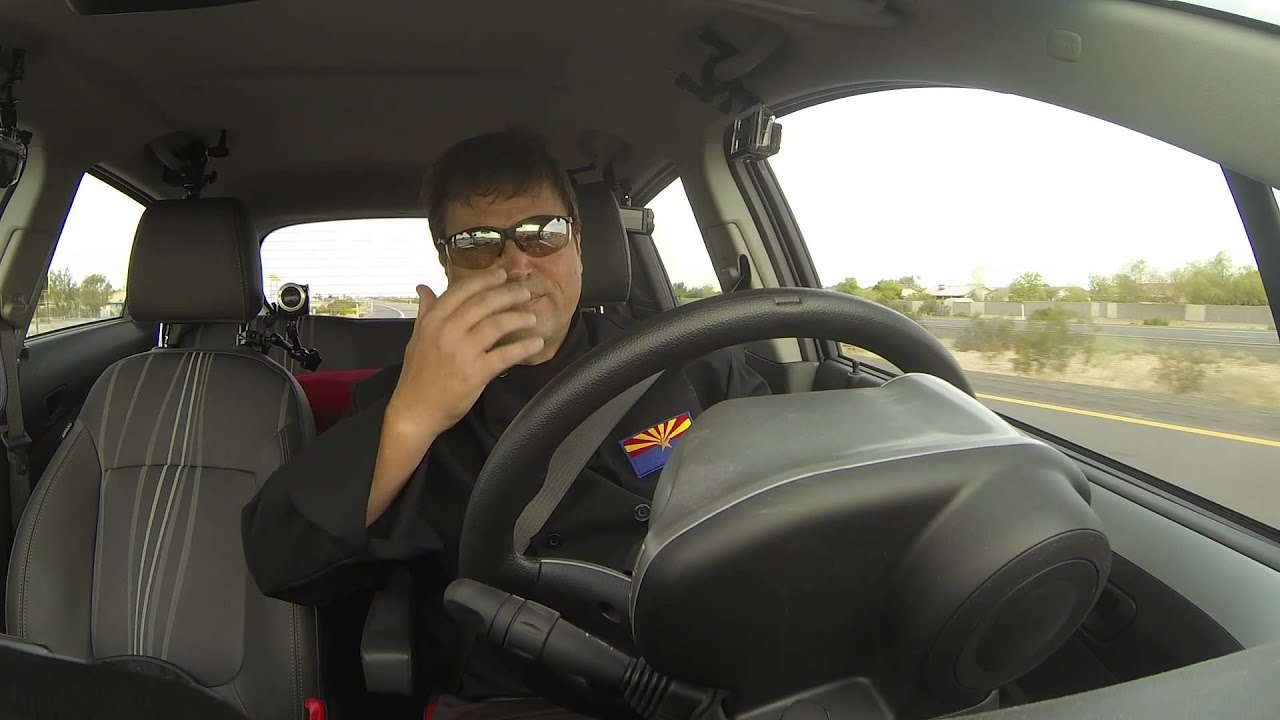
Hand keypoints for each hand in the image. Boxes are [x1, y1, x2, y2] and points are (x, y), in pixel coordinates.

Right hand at [386, 267, 544, 443]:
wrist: (414, 411)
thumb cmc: (417, 376)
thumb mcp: (417, 338)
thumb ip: (425, 311)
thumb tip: (424, 288)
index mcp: (433, 321)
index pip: (462, 290)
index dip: (485, 280)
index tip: (502, 275)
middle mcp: (447, 332)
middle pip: (483, 303)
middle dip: (508, 294)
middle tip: (524, 292)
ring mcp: (462, 351)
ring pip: (496, 325)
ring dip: (518, 318)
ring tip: (531, 318)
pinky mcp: (475, 372)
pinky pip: (505, 354)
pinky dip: (523, 347)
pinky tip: (535, 343)